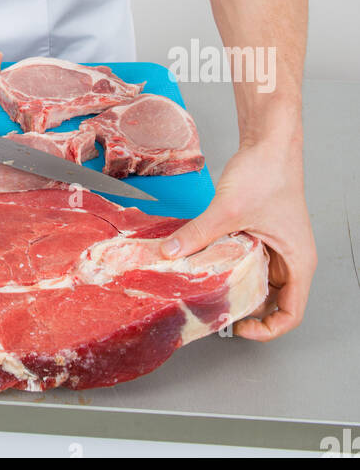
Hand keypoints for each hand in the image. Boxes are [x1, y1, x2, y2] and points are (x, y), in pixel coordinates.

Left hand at [159, 138, 315, 339]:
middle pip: (273, 300)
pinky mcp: (266, 231)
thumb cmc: (268, 173)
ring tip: (211, 286)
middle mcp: (292, 257)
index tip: (239, 326)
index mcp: (298, 261)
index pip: (291, 314)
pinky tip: (210, 258)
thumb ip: (199, 234)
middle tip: (217, 307)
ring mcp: (279, 244)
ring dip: (238, 284)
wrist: (270, 140)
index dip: (267, 329)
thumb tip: (172, 252)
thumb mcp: (229, 210)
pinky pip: (251, 258)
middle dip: (246, 307)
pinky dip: (233, 263)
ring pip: (260, 279)